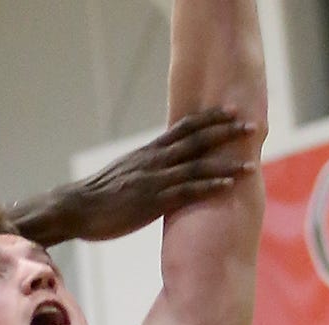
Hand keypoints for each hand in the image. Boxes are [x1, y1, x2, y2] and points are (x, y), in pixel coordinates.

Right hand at [56, 107, 255, 241]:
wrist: (75, 208)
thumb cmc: (98, 195)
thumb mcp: (125, 172)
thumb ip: (147, 167)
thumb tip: (163, 166)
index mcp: (148, 152)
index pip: (184, 127)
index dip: (210, 118)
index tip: (232, 111)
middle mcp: (154, 161)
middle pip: (196, 141)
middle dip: (226, 133)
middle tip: (253, 127)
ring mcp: (154, 181)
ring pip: (196, 166)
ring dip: (225, 164)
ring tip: (250, 164)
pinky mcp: (152, 202)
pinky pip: (186, 192)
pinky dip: (208, 187)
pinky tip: (227, 186)